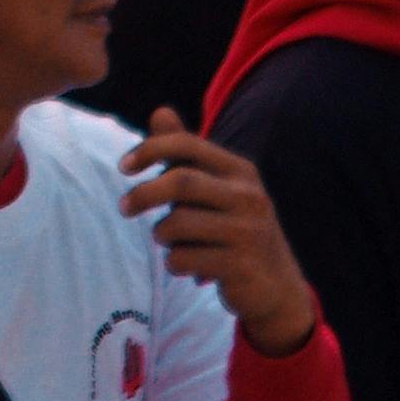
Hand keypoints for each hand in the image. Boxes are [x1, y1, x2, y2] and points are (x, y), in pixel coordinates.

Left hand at [121, 111, 317, 353]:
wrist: (276, 288)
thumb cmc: (235, 230)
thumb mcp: (216, 189)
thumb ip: (186, 155)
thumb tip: (159, 112)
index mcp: (241, 171)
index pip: (188, 144)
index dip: (150, 149)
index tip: (123, 166)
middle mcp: (249, 197)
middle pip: (180, 182)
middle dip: (143, 194)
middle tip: (124, 208)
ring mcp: (248, 232)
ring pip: (177, 224)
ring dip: (161, 235)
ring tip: (172, 243)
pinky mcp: (240, 266)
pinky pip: (182, 259)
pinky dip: (174, 263)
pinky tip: (191, 267)